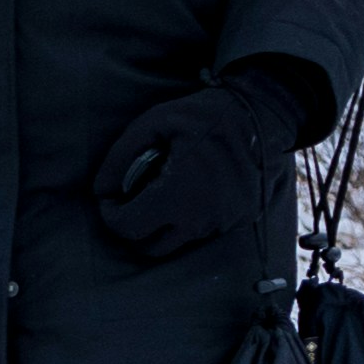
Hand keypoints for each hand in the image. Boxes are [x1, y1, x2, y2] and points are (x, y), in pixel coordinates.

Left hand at [91, 66, 306, 261]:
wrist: (262, 115)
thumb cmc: (203, 115)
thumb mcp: (153, 123)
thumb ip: (120, 158)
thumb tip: (101, 190)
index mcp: (175, 197)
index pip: (128, 229)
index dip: (111, 214)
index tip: (112, 197)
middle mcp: (199, 220)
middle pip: (150, 247)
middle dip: (134, 228)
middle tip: (133, 202)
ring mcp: (221, 224)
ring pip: (178, 241)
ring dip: (163, 225)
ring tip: (164, 192)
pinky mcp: (238, 221)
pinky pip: (203, 231)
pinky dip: (189, 219)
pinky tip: (192, 190)